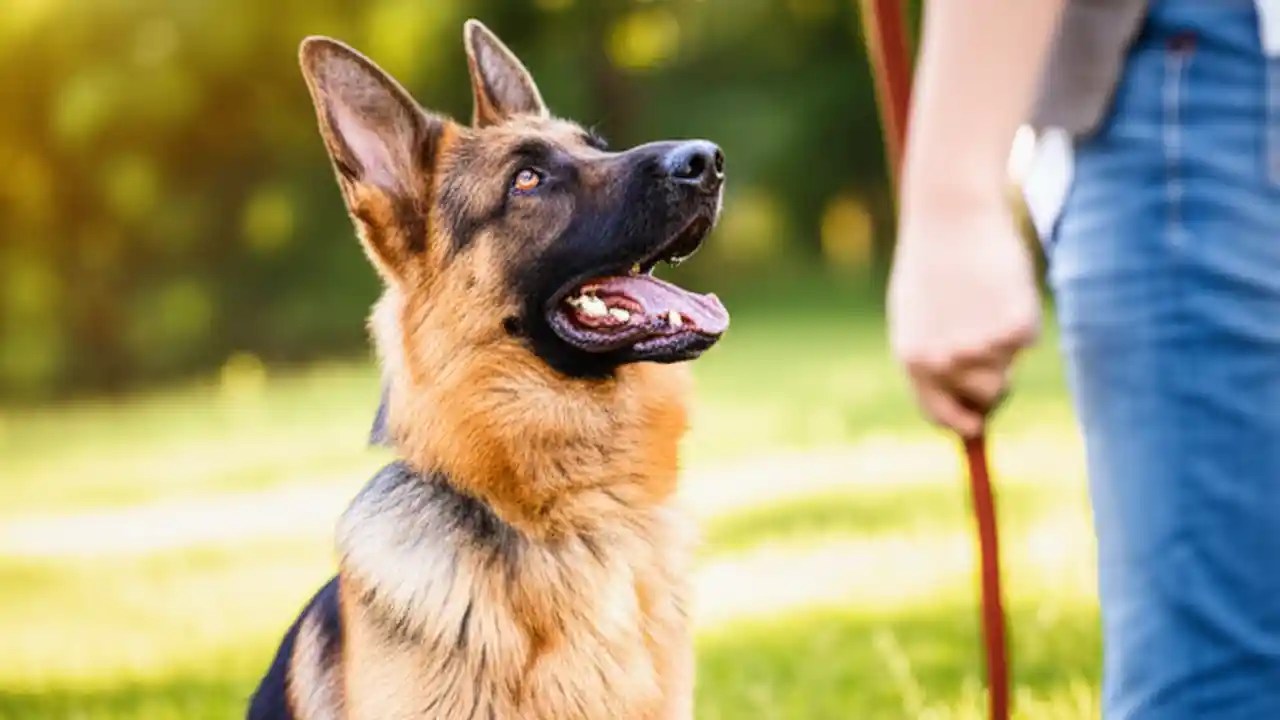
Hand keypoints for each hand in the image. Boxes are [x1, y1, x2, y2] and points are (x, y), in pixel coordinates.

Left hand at [887, 195, 1039, 436]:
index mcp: (914, 361)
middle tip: (991, 347)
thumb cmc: (931, 263)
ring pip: (1008, 369)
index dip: (962, 422)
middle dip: (994, 383)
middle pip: (985, 399)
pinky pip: (1027, 340)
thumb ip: (934, 360)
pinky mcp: (1017, 328)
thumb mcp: (918, 316)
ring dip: (1004, 349)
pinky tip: (1002, 286)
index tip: (977, 425)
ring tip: (986, 303)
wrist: (951, 215)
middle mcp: (946, 362)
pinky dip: (1021, 317)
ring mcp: (982, 348)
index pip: (940, 414)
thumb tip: (963, 406)